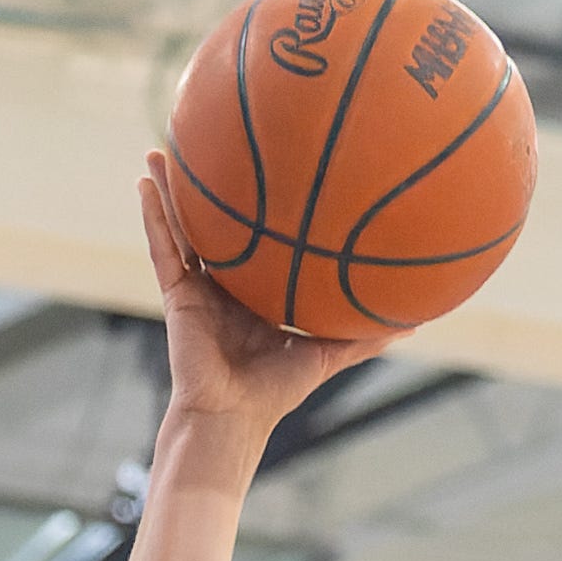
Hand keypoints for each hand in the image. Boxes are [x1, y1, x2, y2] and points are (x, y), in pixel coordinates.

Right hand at [140, 154, 404, 438]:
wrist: (234, 416)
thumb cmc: (278, 392)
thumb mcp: (327, 354)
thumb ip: (363, 337)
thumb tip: (415, 324)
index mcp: (256, 294)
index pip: (257, 243)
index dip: (259, 211)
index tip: (267, 171)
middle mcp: (226, 285)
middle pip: (217, 227)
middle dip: (210, 190)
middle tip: (210, 144)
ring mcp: (198, 287)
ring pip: (182, 229)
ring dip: (171, 189)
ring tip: (162, 149)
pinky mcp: (177, 295)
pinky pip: (163, 248)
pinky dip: (153, 216)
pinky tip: (146, 182)